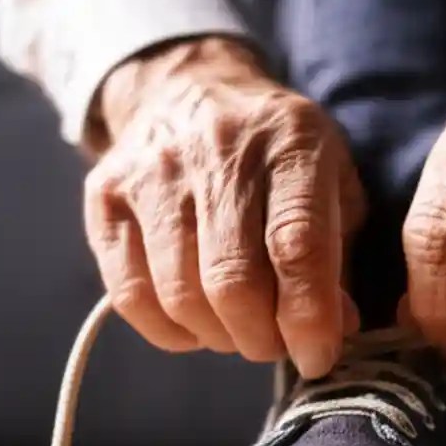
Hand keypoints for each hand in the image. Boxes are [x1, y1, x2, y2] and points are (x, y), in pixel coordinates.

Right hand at [84, 37, 365, 376]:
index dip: (309, 318)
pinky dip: (170, 331)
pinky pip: (130, 295)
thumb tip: (337, 330)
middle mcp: (218, 152)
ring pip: (181, 295)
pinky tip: (196, 323)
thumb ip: (339, 255)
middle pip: (233, 281)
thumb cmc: (277, 154)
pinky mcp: (106, 196)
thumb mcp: (332, 183)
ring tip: (239, 331)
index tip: (318, 356)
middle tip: (276, 346)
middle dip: (261, 338)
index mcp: (291, 143)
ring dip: (218, 337)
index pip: (296, 247)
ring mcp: (153, 172)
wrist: (190, 90)